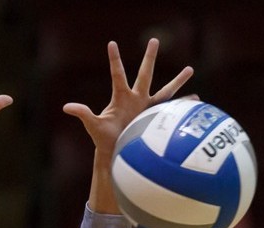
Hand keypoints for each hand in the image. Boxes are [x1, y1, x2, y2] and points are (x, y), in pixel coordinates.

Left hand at [63, 38, 193, 158]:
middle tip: (154, 40)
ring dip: (178, 81)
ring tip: (190, 69)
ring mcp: (147, 107)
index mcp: (121, 97)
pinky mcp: (156, 118)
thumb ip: (83, 114)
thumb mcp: (94, 125)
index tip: (112, 43)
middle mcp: (136, 98)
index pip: (118, 74)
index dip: (115, 60)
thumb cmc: (103, 138)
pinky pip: (172, 111)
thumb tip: (66, 107)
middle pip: (145, 74)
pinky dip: (183, 106)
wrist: (115, 151)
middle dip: (149, 58)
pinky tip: (197, 100)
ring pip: (166, 91)